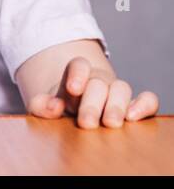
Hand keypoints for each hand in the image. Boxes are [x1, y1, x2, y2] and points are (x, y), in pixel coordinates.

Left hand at [27, 56, 159, 127]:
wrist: (75, 109)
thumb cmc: (59, 106)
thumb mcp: (43, 104)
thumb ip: (41, 105)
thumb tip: (54, 106)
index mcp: (75, 76)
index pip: (79, 65)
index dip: (77, 74)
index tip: (73, 89)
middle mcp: (98, 81)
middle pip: (98, 83)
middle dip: (92, 103)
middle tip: (86, 123)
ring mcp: (116, 92)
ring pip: (122, 88)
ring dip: (116, 105)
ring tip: (109, 123)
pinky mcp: (134, 106)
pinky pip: (148, 100)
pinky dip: (145, 105)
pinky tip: (133, 117)